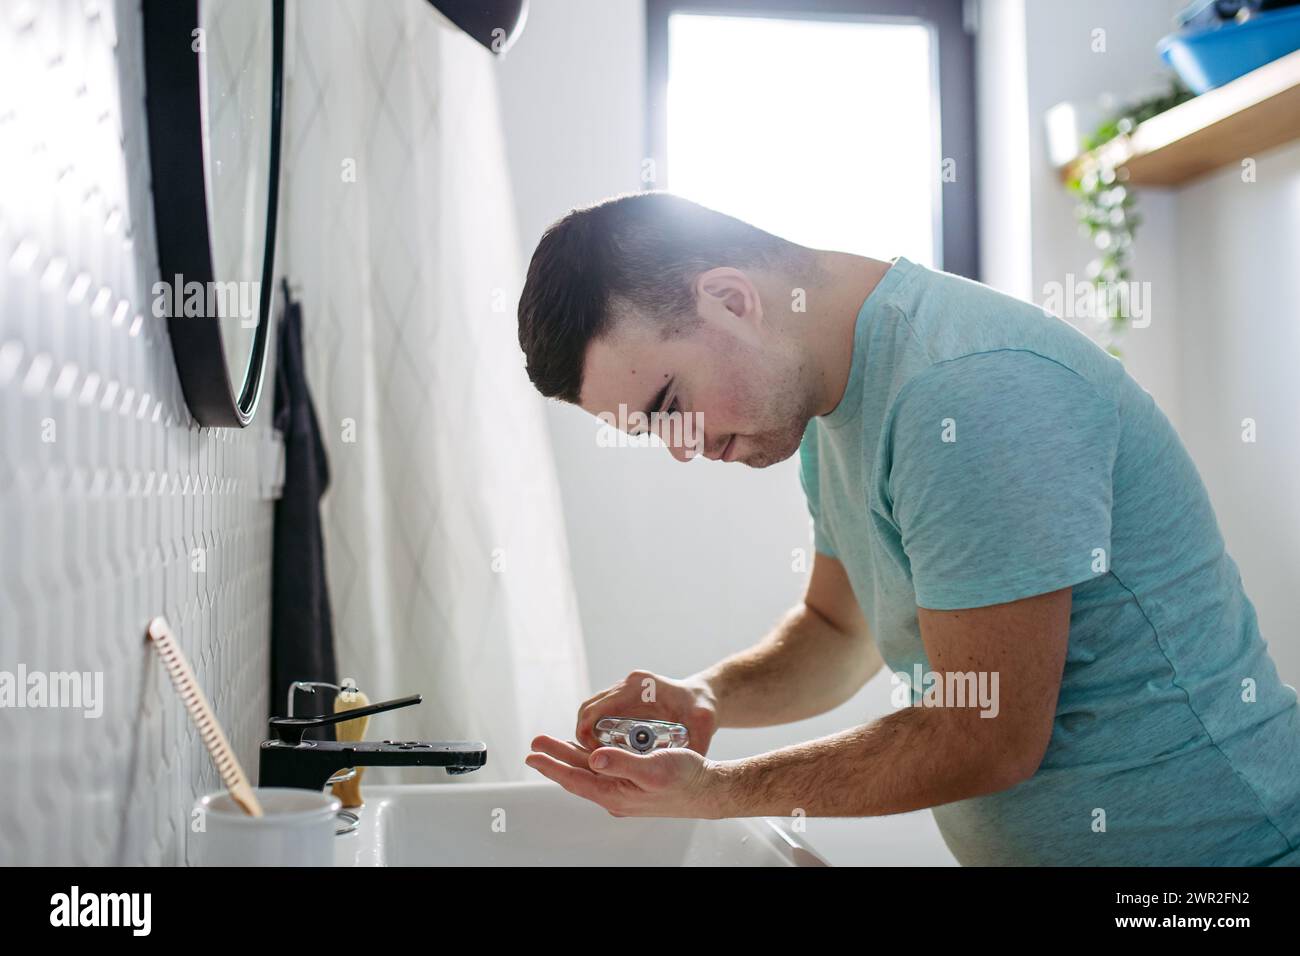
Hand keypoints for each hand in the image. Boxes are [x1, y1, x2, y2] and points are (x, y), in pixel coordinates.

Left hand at [524, 735, 732, 818]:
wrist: (708, 789)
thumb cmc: (686, 779)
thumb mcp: (653, 768)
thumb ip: (622, 763)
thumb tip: (594, 759)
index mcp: (616, 793)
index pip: (575, 779)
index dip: (552, 766)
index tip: (534, 756)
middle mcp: (616, 794)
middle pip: (578, 773)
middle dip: (556, 757)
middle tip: (536, 744)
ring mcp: (624, 790)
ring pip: (590, 770)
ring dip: (571, 755)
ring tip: (553, 744)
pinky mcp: (633, 783)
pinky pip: (605, 768)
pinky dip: (592, 756)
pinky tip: (589, 749)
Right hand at [574, 669, 718, 755]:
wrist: (703, 697)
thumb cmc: (702, 708)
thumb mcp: (703, 725)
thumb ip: (696, 745)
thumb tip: (686, 769)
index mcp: (639, 687)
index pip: (598, 707)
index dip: (588, 733)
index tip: (595, 756)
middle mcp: (627, 685)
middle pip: (588, 709)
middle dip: (584, 737)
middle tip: (595, 763)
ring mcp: (623, 691)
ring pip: (590, 712)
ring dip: (588, 736)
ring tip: (601, 761)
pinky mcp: (623, 700)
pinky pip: (600, 715)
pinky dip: (596, 733)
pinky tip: (608, 754)